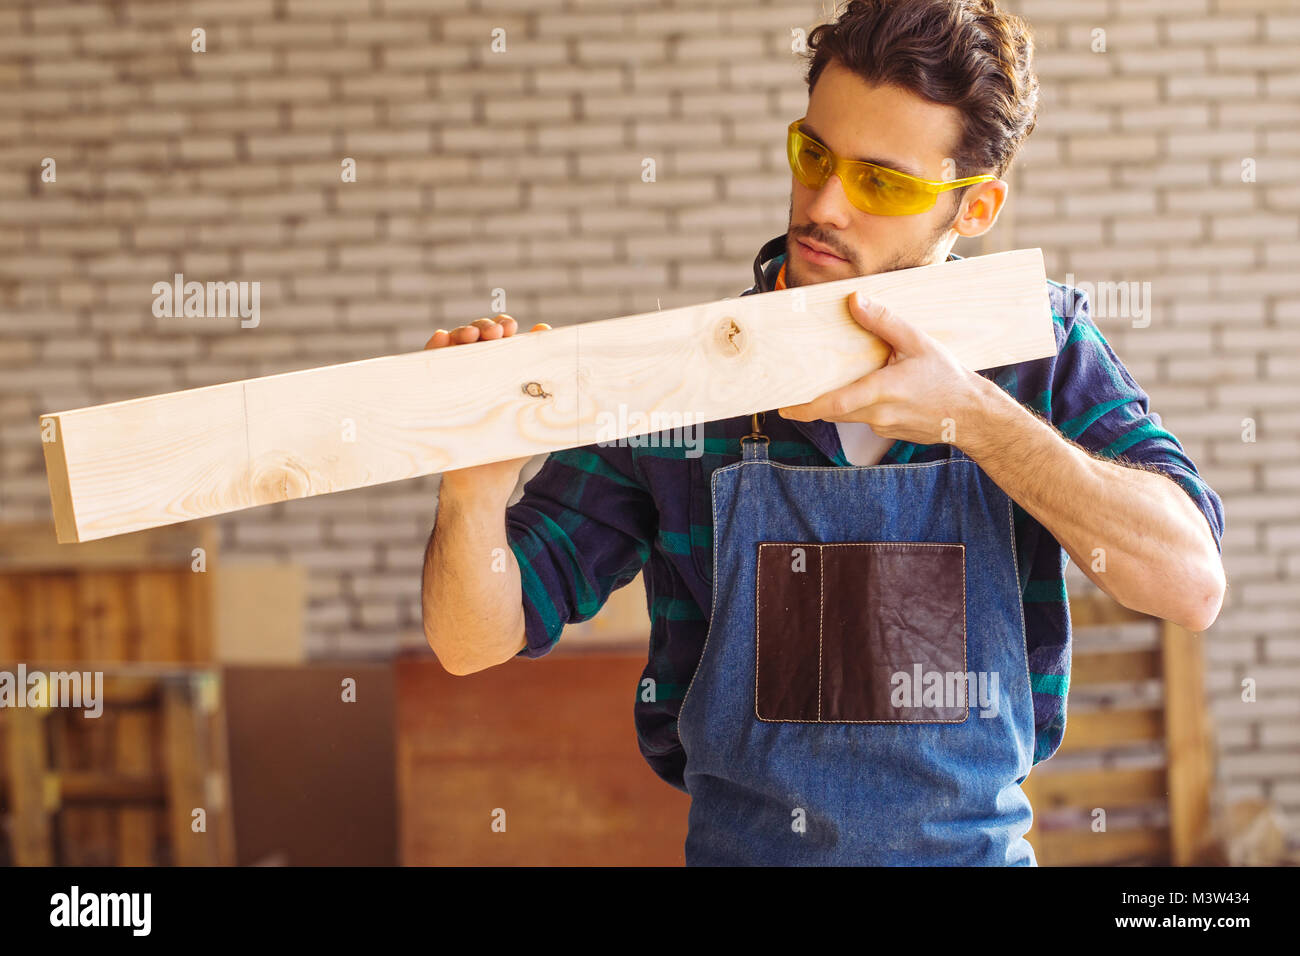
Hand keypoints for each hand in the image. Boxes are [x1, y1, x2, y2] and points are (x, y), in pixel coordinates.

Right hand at [426, 314, 551, 498]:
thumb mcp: (534, 412)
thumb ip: (546, 382)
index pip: (499, 340)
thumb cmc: (512, 445)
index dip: (503, 328)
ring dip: (463, 332)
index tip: (512, 328)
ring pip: (454, 345)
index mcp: (499, 372)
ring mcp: (453, 381)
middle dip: (487, 328)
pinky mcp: (435, 393)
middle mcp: (474, 372)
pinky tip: (442, 338)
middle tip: (498, 332)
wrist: (486, 480)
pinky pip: (430, 364)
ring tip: (473, 335)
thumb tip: (556, 353)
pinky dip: (434, 346)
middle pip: (477, 338)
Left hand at [776, 292, 989, 448]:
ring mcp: (883, 426)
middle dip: (812, 403)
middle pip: (833, 411)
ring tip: (828, 382)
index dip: (806, 407)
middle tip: (792, 391)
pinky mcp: (889, 431)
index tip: (784, 406)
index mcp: (883, 390)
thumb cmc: (948, 378)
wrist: (972, 415)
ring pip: (848, 415)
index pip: (834, 404)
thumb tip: (855, 301)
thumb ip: (884, 322)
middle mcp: (878, 413)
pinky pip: (864, 418)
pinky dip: (858, 405)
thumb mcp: (918, 342)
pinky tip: (867, 388)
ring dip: (836, 402)